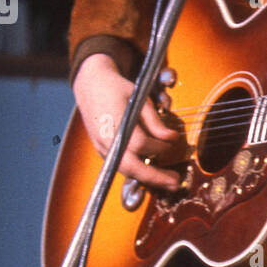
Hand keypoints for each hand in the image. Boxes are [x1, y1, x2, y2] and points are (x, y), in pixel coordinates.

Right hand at [72, 52, 186, 191]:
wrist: (91, 85)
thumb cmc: (117, 89)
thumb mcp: (140, 99)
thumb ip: (155, 122)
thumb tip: (171, 138)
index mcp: (115, 125)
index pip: (141, 144)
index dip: (161, 145)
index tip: (174, 139)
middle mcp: (106, 141)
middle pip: (132, 167)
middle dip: (156, 178)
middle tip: (176, 182)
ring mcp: (102, 149)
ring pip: (127, 171)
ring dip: (148, 178)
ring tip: (168, 181)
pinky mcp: (103, 151)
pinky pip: (122, 166)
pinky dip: (138, 171)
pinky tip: (153, 172)